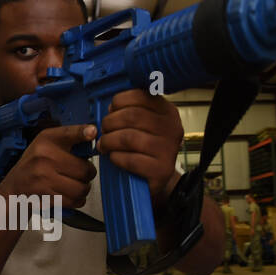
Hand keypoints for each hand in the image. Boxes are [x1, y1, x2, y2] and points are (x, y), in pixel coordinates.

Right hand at [0, 124, 97, 207]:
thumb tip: (94, 136)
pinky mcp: (45, 195)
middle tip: (82, 175)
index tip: (93, 132)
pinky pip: (73, 201)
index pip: (69, 133)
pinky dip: (76, 201)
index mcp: (47, 140)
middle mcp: (44, 156)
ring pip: (81, 188)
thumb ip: (69, 141)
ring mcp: (44, 177)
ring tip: (76, 186)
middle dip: (88, 175)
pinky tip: (70, 195)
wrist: (13, 189)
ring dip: (83, 190)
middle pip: (84, 170)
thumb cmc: (34, 166)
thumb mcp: (46, 145)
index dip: (83, 132)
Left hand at [97, 89, 182, 203]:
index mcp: (167, 112)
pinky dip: (116, 157)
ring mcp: (168, 150)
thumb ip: (131, 111)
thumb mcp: (144, 124)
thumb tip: (110, 108)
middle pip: (132, 116)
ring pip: (128, 137)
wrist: (158, 178)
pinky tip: (114, 157)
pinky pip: (131, 160)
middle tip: (103, 131)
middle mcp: (172, 128)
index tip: (111, 111)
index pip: (140, 96)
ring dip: (109, 141)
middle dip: (110, 122)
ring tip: (104, 145)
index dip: (119, 102)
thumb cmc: (145, 149)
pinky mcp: (161, 170)